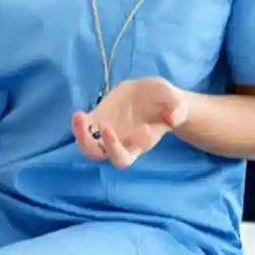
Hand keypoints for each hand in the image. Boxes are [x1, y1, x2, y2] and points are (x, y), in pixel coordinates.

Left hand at [71, 77, 189, 168]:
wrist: (158, 95)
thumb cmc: (168, 103)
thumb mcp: (175, 101)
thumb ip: (176, 109)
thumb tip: (173, 117)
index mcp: (138, 144)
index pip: (122, 158)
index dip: (112, 148)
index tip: (107, 128)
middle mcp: (120, 142)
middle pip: (98, 155)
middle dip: (88, 144)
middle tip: (85, 123)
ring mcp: (108, 131)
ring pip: (88, 144)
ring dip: (80, 134)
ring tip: (78, 116)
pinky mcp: (100, 118)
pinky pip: (86, 127)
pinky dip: (79, 123)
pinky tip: (79, 112)